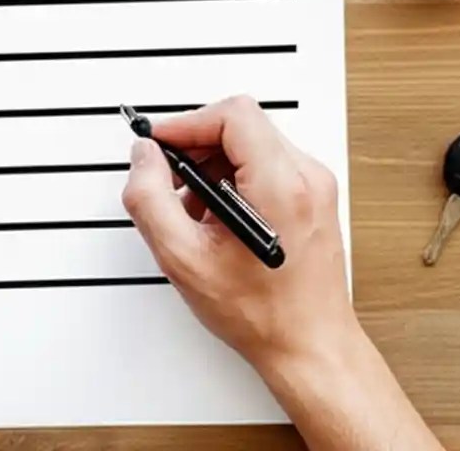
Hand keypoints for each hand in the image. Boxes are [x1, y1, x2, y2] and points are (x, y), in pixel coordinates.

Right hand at [121, 96, 441, 449]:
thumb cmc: (262, 315)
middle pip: (242, 125)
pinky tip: (219, 222)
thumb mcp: (184, 259)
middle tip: (171, 183)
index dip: (187, 123)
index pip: (232, 115)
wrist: (309, 345)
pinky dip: (235, 182)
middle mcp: (306, 177)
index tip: (160, 144)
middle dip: (197, 148)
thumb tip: (144, 159)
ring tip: (196, 214)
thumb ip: (151, 199)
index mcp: (281, 185)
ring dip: (214, 168)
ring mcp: (315, 187)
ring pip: (253, 145)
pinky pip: (268, 167)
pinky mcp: (314, 199)